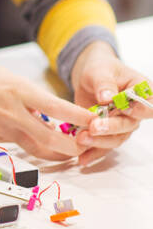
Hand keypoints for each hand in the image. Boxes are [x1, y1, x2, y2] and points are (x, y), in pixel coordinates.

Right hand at [0, 55, 92, 160]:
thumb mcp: (4, 76)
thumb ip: (26, 94)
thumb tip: (45, 109)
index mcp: (16, 91)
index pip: (57, 109)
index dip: (80, 118)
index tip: (95, 122)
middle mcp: (10, 112)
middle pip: (50, 139)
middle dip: (71, 147)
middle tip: (83, 146)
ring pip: (35, 147)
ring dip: (53, 151)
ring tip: (64, 150)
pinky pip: (16, 143)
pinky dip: (28, 142)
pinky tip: (27, 135)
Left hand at [69, 40, 147, 166]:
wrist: (90, 77)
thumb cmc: (100, 69)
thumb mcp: (100, 71)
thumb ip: (104, 83)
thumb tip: (107, 97)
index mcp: (144, 93)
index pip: (148, 106)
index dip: (138, 110)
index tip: (124, 108)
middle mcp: (136, 112)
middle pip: (128, 125)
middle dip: (110, 128)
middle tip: (93, 127)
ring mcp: (123, 124)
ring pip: (115, 138)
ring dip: (99, 142)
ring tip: (81, 139)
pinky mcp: (108, 132)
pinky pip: (103, 146)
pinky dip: (92, 153)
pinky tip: (82, 159)